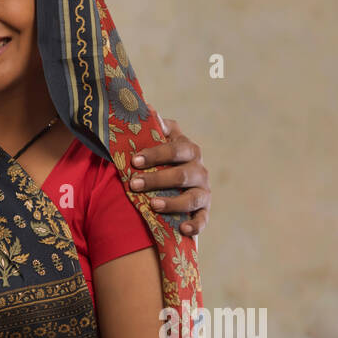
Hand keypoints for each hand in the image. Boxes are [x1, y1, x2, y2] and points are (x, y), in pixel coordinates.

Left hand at [128, 118, 210, 235]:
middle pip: (182, 174)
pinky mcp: (203, 211)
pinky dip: (195, 225)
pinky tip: (182, 228)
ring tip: (153, 205)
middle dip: (157, 179)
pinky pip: (203, 220)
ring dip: (173, 202)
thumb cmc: (160, 158)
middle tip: (134, 184)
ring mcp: (203, 191)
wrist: (172, 183)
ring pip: (193, 198)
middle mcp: (199, 169)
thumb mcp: (158, 141)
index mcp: (188, 150)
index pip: (175, 149)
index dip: (156, 154)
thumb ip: (153, 128)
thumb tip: (148, 108)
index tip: (134, 161)